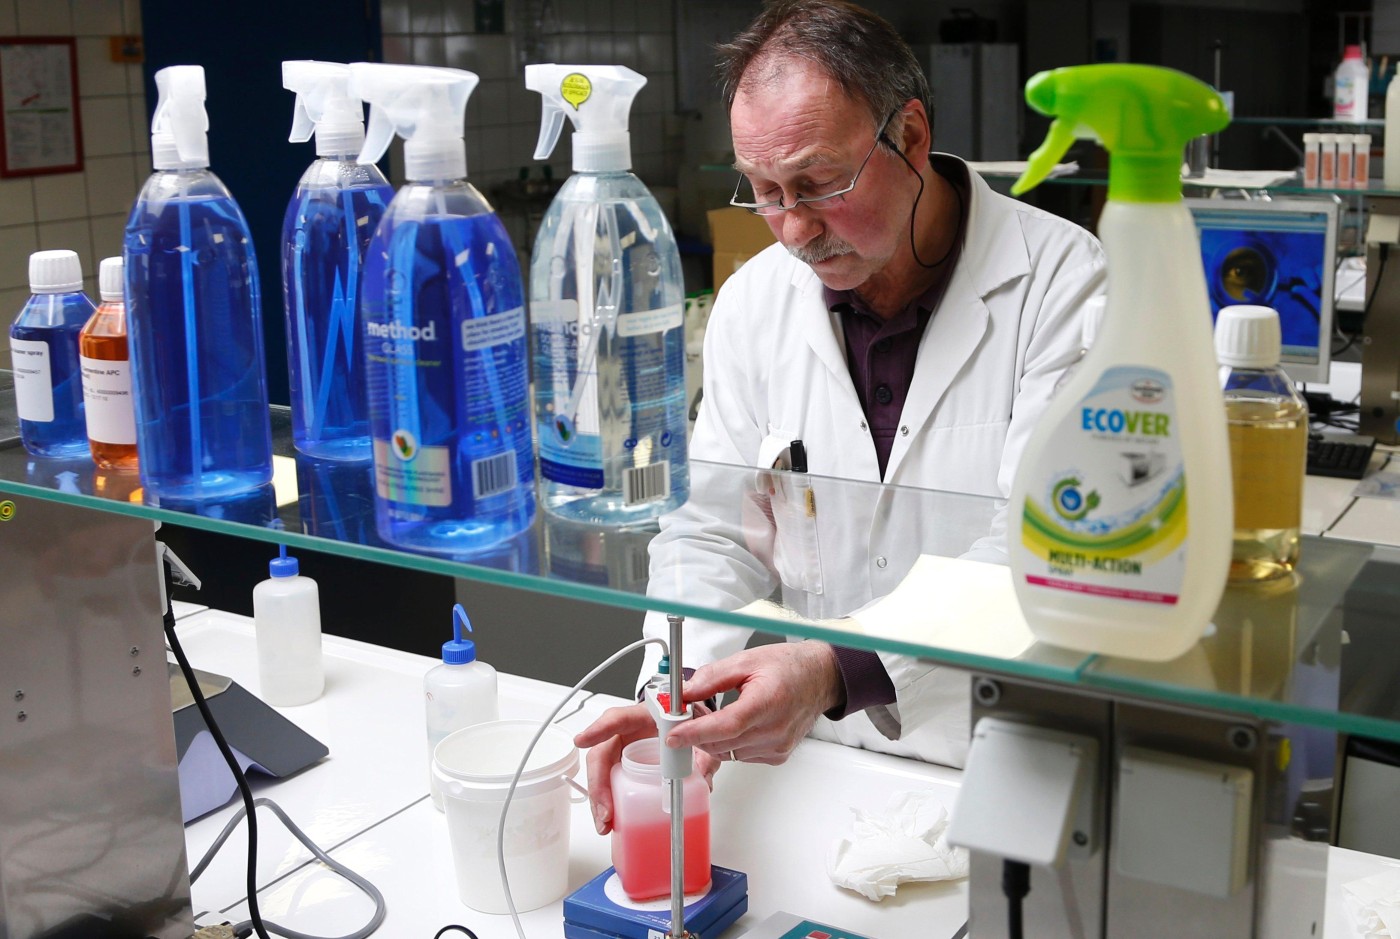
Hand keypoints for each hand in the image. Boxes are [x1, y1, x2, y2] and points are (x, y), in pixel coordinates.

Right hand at [573, 702, 722, 834]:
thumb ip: (704, 751)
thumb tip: (701, 774)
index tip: (582, 741)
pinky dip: (608, 803)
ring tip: (604, 822)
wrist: (693, 726)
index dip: (599, 729)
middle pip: (602, 754)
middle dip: (598, 784)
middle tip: (604, 810)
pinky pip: (610, 783)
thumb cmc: (689, 723)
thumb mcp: (700, 735)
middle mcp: (628, 732)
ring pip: (602, 772)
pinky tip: (610, 821)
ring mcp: (623, 749)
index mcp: (645, 716)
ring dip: (599, 799)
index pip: (618, 718)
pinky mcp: (624, 766)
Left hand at [667, 641, 841, 765]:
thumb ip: (711, 678)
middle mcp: (775, 731)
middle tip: (687, 710)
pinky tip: (731, 724)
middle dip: (696, 730)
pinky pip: (740, 756)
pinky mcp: (776, 756)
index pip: (725, 726)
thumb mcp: (746, 661)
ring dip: (711, 737)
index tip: (673, 734)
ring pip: (727, 753)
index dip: (695, 732)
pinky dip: (728, 743)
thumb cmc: (789, 667)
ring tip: (711, 713)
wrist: (819, 679)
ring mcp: (777, 747)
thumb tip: (684, 693)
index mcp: (768, 702)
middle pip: (721, 743)